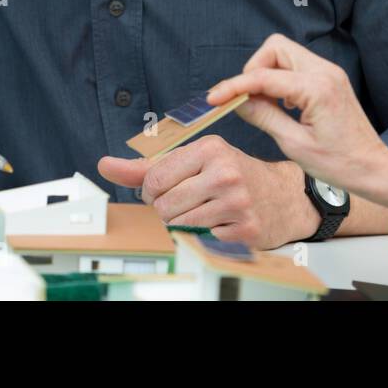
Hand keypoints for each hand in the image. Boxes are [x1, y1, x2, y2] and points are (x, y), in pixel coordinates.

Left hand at [98, 135, 317, 249]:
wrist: (283, 196)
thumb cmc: (232, 174)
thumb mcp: (193, 160)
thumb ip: (146, 165)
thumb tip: (105, 164)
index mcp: (209, 148)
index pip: (154, 178)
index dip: (152, 190)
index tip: (165, 188)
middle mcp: (224, 172)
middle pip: (164, 205)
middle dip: (167, 208)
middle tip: (187, 200)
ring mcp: (236, 202)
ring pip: (179, 224)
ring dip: (183, 222)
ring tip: (203, 210)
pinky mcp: (244, 229)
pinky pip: (201, 239)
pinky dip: (205, 234)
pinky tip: (220, 221)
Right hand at [208, 34, 387, 209]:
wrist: (373, 168)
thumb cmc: (339, 163)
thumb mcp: (294, 144)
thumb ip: (263, 117)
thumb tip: (237, 102)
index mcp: (316, 88)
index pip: (264, 76)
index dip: (234, 86)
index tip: (214, 98)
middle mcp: (324, 72)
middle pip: (275, 48)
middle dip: (253, 70)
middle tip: (246, 99)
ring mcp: (329, 72)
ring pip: (284, 53)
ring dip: (266, 73)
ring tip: (263, 104)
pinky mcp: (330, 78)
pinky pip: (296, 65)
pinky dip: (280, 78)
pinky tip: (280, 104)